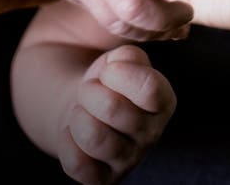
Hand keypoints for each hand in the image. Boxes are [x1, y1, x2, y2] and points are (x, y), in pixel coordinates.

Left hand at [59, 45, 175, 184]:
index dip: (120, 74)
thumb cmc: (108, 82)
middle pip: (113, 109)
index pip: (149, 89)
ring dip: (78, 116)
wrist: (86, 106)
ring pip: (94, 138)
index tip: (108, 70)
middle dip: (90, 91)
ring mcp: (128, 161)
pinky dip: (67, 141)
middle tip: (88, 90)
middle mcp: (151, 135)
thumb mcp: (121, 60)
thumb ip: (128, 56)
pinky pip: (77, 163)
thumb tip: (119, 64)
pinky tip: (73, 132)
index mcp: (163, 102)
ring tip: (81, 112)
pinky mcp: (102, 179)